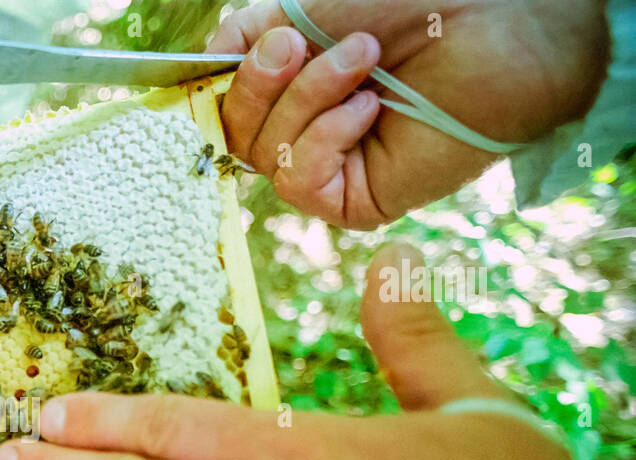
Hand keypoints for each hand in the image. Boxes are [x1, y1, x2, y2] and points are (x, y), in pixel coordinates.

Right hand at [204, 0, 609, 227]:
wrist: (493, 20)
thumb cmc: (409, 2)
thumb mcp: (303, 7)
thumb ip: (247, 35)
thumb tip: (205, 63)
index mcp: (288, 88)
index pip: (224, 106)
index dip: (218, 87)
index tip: (237, 52)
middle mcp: (303, 131)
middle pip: (234, 134)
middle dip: (260, 84)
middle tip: (295, 42)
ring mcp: (330, 168)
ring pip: (266, 157)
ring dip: (307, 98)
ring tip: (364, 57)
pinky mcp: (356, 201)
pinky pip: (300, 183)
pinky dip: (325, 138)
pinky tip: (370, 107)